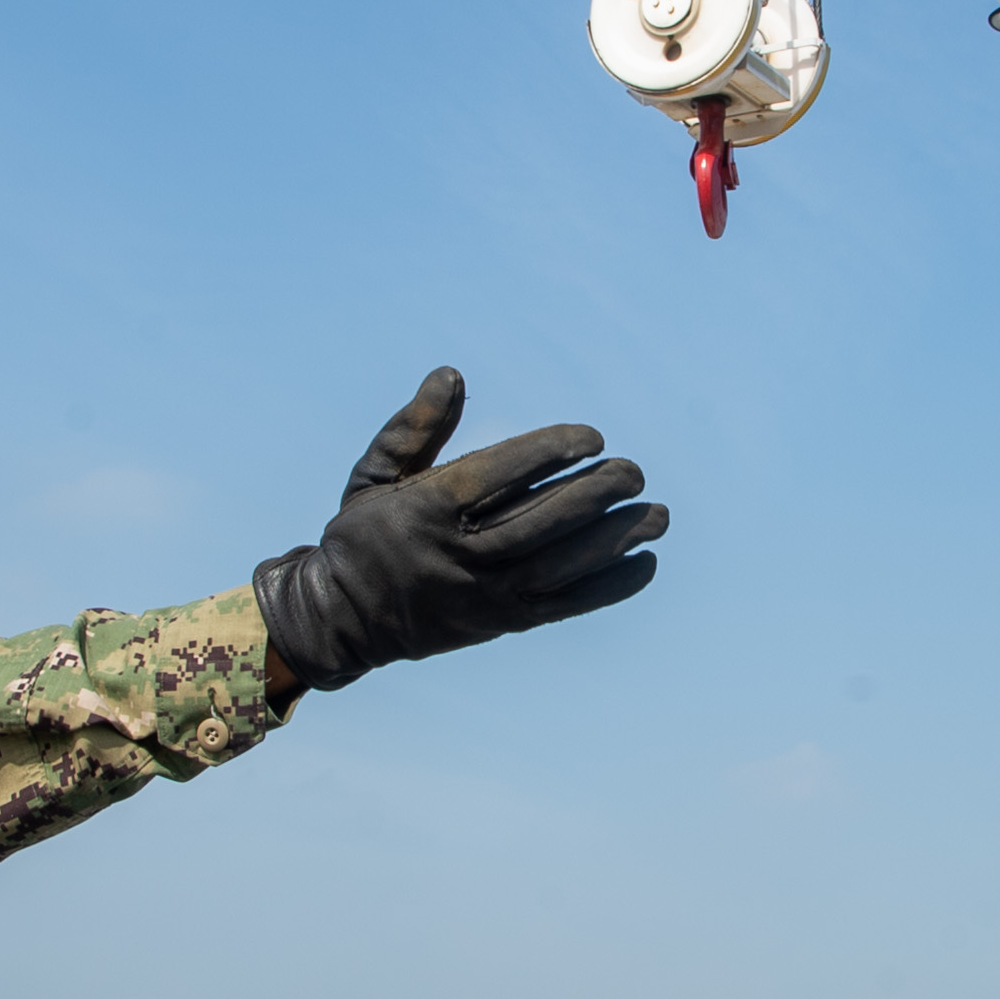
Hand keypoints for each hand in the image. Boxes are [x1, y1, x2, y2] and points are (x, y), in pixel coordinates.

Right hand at [253, 367, 666, 691]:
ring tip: (657, 514)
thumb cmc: (363, 534)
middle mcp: (457, 554)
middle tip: (633, 471)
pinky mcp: (500, 624)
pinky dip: (608, 587)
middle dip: (595, 494)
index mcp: (425, 509)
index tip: (592, 437)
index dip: (551, 452)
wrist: (341, 619)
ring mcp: (481, 595)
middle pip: (539, 522)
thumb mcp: (373, 474)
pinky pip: (564, 606)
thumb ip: (415, 426)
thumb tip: (451, 374)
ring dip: (614, 540)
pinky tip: (643, 562)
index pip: (499, 474)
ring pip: (559, 566)